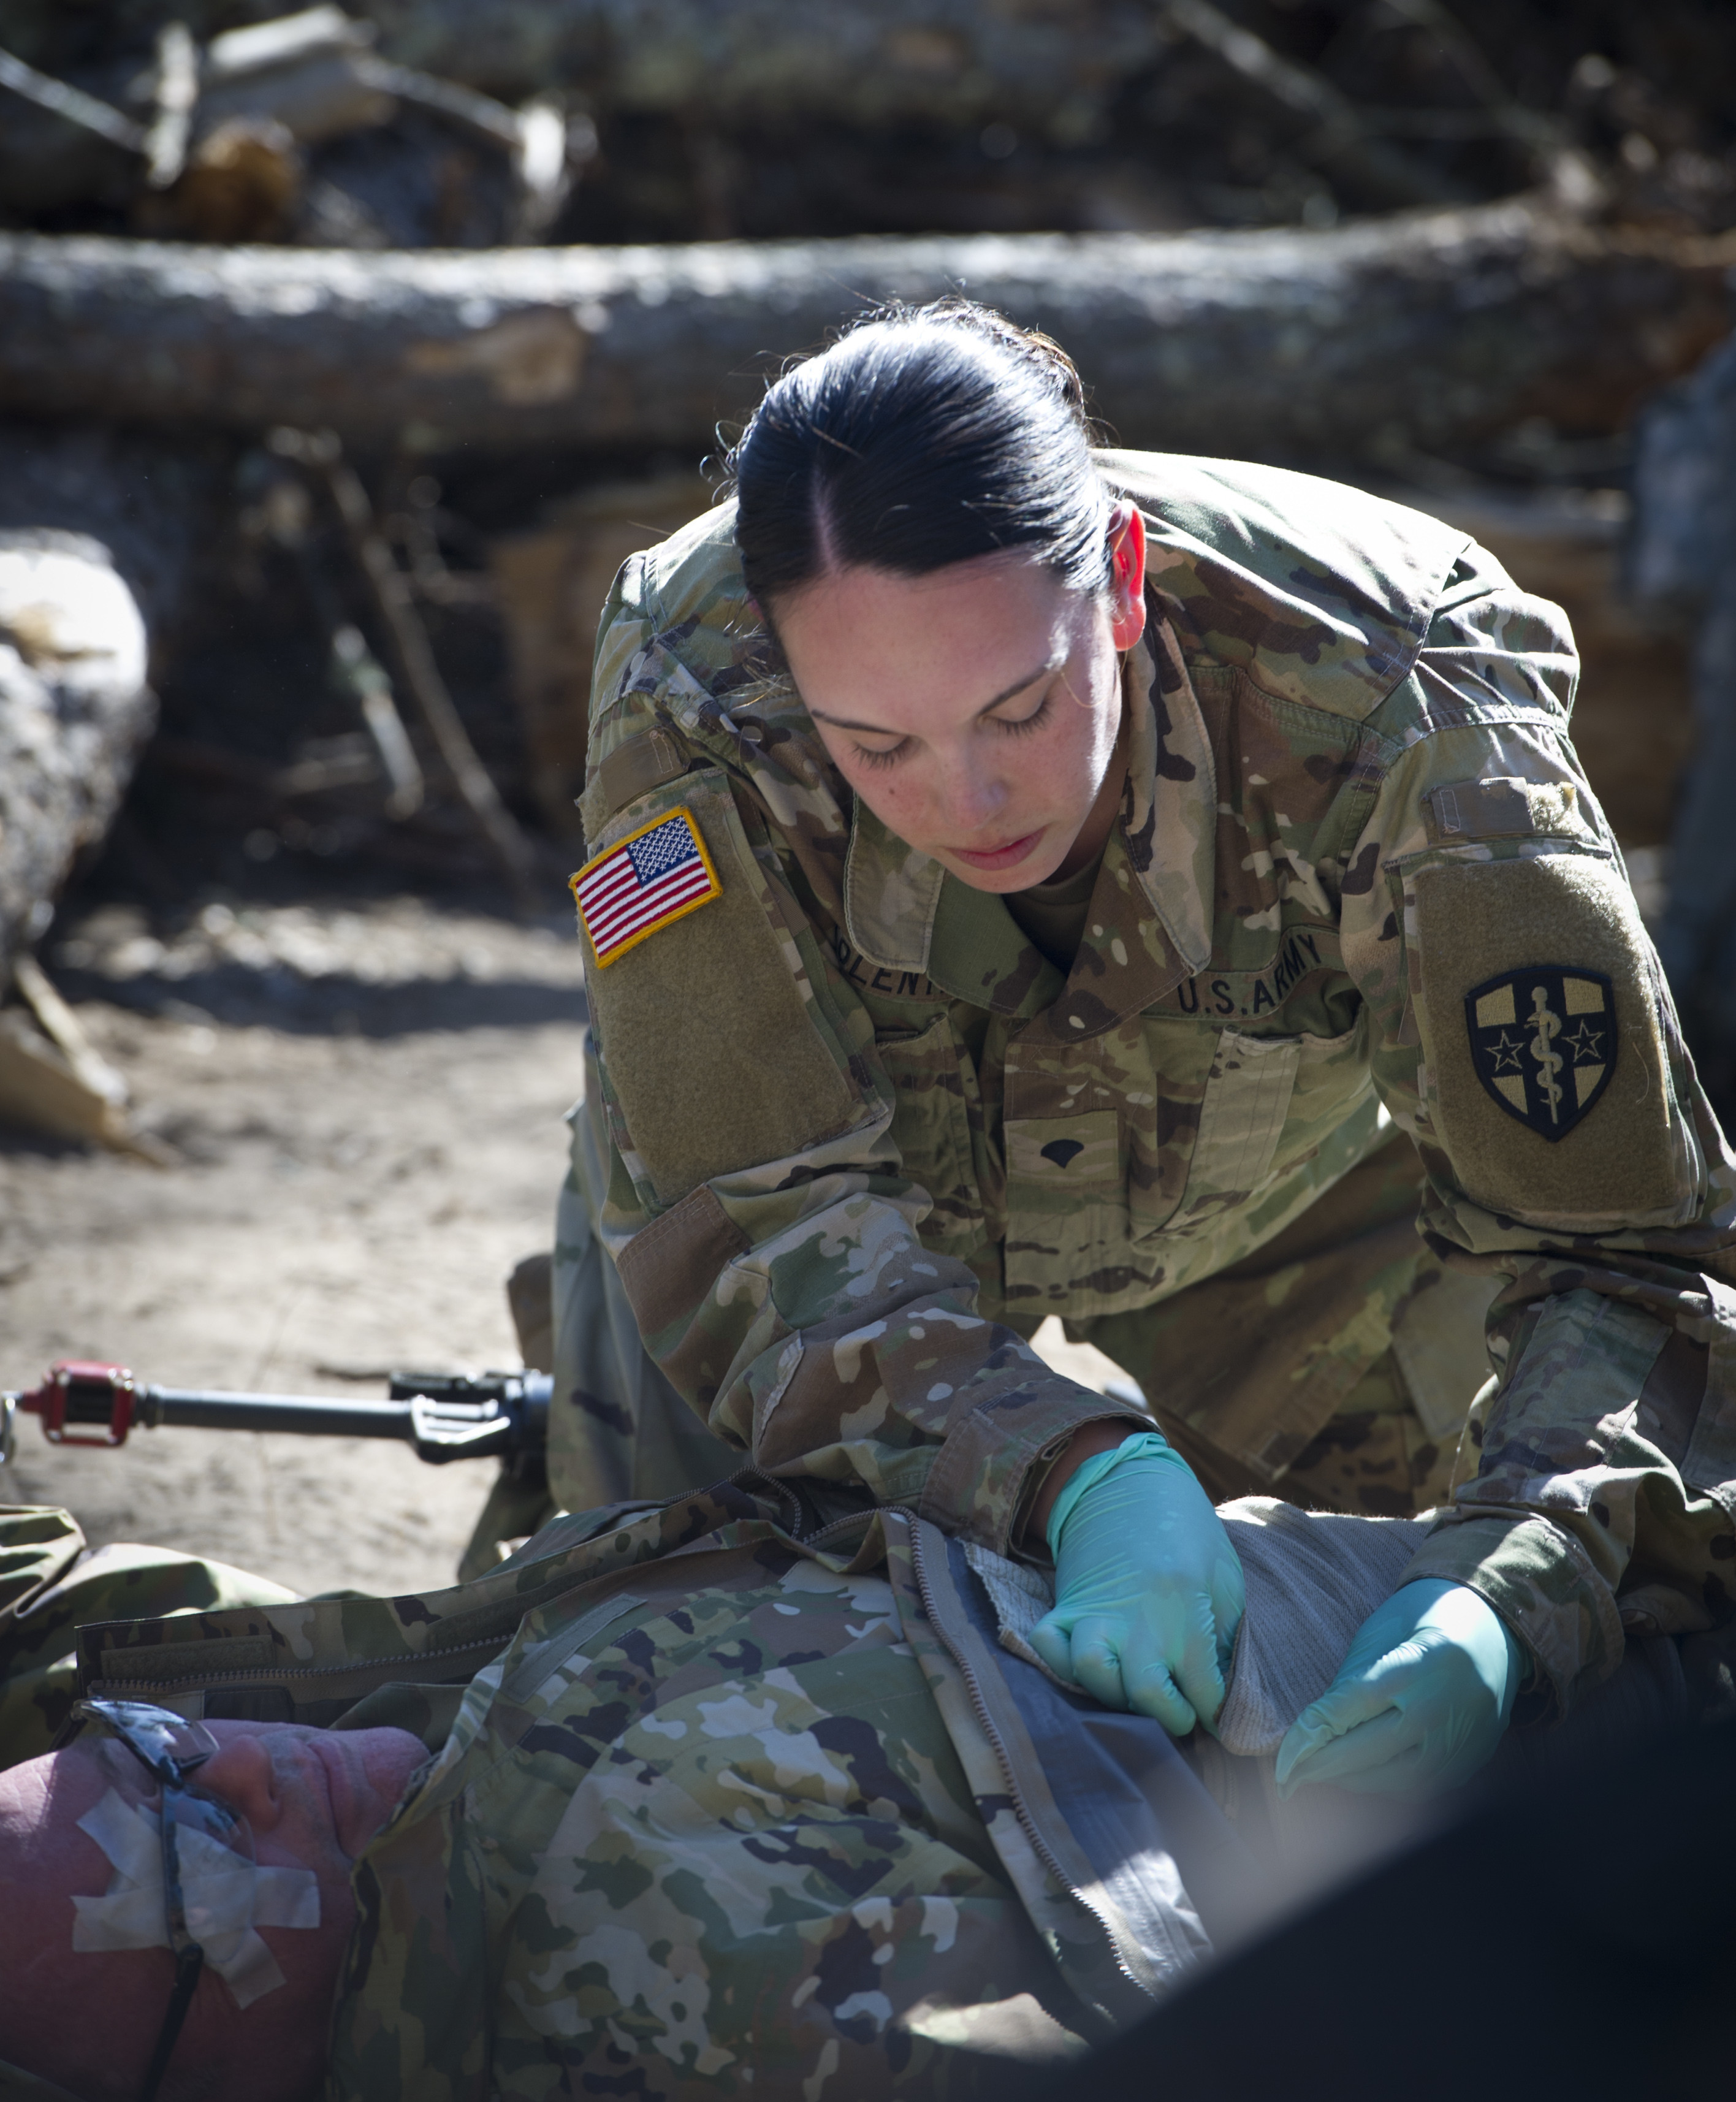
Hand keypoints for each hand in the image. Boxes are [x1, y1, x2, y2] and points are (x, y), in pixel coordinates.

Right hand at [1029, 1434, 1245, 1736]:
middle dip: (1168, 1719)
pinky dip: (1059, 1664)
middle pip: (1147, 1694)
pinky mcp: (1066, 1603)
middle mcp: (1140, 1617)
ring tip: (1131, 1695)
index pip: (1204, 1690)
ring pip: (1091, 1672)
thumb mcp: (1223, 1578)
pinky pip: (1047, 1644)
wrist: (1132, 1481)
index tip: (1213, 1714)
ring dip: (1113, 1696)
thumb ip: (1221, 1634)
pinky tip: (1085, 1670)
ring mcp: (1096, 1610)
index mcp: (1187, 1609)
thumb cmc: (1189, 1533)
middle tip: (1177, 1715)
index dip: (1212, 1711)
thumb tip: (1219, 1691)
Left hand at [1275, 1579, 1524, 1796]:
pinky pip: (1420, 1788)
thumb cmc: (1425, 1618)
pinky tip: (1359, 1775)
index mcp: (1416, 1667)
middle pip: (1368, 1753)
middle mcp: (1440, 1711)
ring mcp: (1460, 1742)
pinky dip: (1384, 1785)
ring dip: (1350, 1781)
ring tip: (1319, 1773)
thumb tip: (1312, 1730)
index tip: (1281, 1760)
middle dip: (1321, 1768)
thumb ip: (1349, 1681)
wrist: (1495, 1630)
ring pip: (1394, 1780)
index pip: (1348, 1712)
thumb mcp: (1380, 1631)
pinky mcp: (1470, 1763)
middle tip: (1287, 1777)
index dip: (1309, 1739)